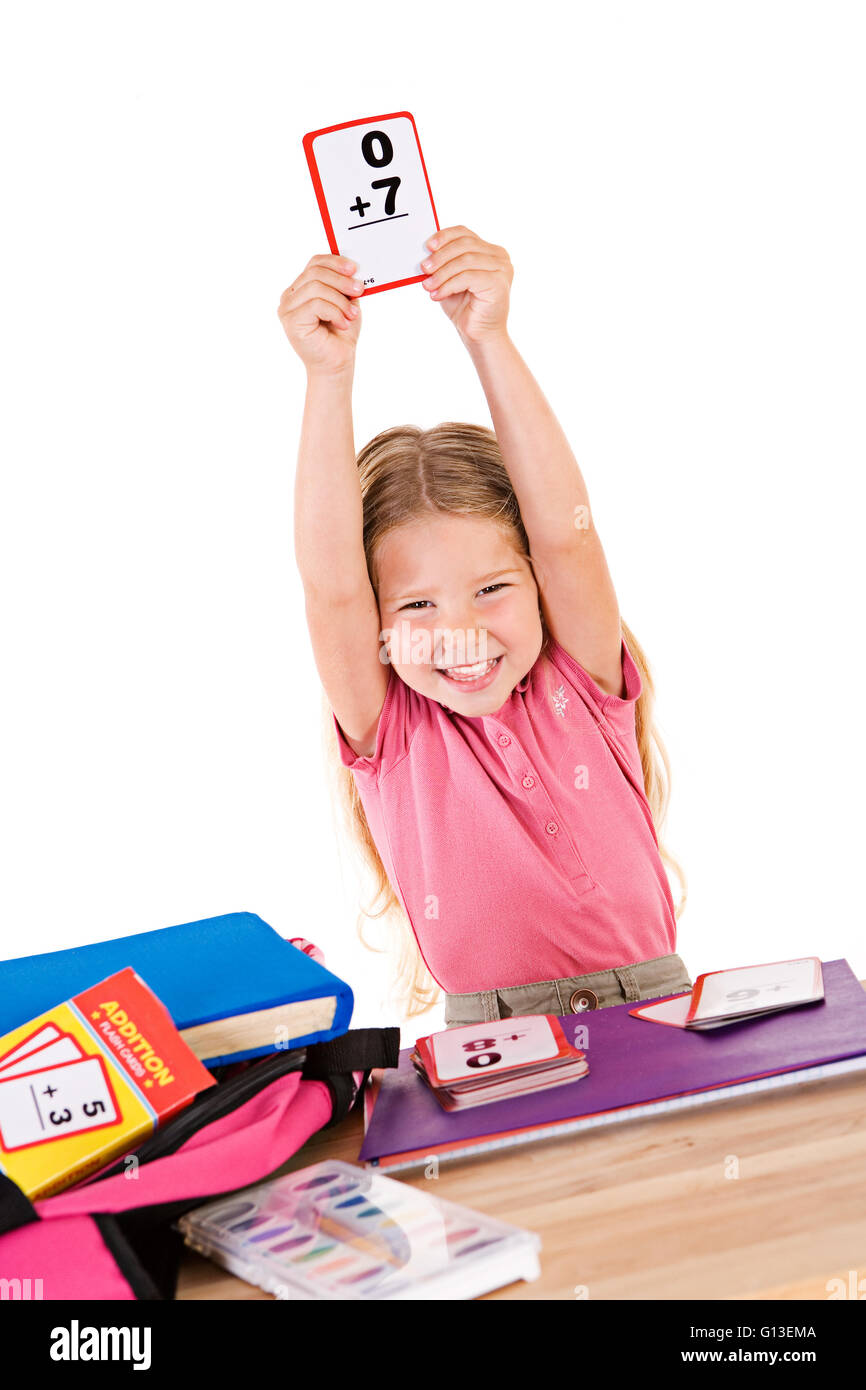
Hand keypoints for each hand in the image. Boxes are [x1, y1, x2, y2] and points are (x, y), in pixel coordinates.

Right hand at [277, 253, 365, 375]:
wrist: (336, 364)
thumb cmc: (340, 335)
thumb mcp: (346, 303)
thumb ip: (344, 285)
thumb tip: (352, 267)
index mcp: (301, 288)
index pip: (314, 263)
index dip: (335, 262)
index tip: (354, 268)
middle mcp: (290, 296)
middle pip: (315, 273)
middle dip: (341, 280)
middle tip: (359, 290)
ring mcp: (288, 308)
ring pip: (316, 288)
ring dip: (340, 300)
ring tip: (352, 315)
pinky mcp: (291, 320)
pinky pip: (316, 304)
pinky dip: (334, 312)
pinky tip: (342, 324)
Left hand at [420, 226, 512, 341]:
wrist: (479, 335)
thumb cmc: (465, 308)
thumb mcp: (449, 280)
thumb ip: (443, 264)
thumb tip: (425, 254)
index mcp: (489, 251)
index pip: (465, 233)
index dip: (445, 236)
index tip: (428, 246)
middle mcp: (499, 257)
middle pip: (465, 245)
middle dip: (440, 256)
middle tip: (424, 268)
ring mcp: (502, 268)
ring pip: (465, 260)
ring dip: (442, 273)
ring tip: (428, 285)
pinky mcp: (498, 282)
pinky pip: (468, 277)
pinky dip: (449, 285)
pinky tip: (438, 295)